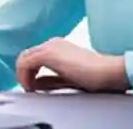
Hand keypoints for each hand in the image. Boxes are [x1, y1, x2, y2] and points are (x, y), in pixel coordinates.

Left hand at [15, 39, 129, 93]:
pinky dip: (24, 77)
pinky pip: (24, 63)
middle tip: (30, 89)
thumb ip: (52, 80)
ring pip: (23, 58)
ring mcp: (51, 46)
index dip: (30, 73)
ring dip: (23, 75)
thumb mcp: (70, 79)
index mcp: (59, 47)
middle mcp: (53, 43)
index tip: (34, 88)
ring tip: (30, 89)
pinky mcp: (48, 53)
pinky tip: (32, 88)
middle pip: (27, 56)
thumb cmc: (97, 77)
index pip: (34, 57)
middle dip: (24, 74)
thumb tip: (36, 84)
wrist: (109, 72)